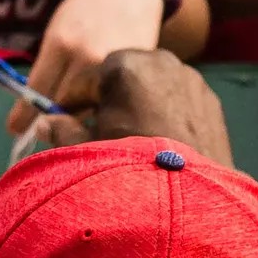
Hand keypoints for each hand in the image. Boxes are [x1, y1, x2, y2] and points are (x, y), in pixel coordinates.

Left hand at [10, 0, 165, 133]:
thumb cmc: (85, 10)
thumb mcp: (57, 33)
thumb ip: (46, 70)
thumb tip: (32, 112)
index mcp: (62, 45)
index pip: (37, 94)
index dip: (24, 117)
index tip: (14, 129)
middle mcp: (88, 60)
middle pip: (63, 110)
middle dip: (52, 120)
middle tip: (46, 122)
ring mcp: (115, 70)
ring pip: (88, 112)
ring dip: (79, 116)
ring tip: (78, 105)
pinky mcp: (136, 77)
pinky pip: (111, 107)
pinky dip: (102, 109)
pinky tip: (101, 99)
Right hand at [42, 48, 232, 165]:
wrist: (193, 197)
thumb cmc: (132, 168)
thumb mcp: (88, 150)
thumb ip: (63, 131)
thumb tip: (47, 122)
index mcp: (122, 65)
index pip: (85, 82)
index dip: (71, 104)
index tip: (64, 122)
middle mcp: (158, 60)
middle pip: (120, 78)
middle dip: (108, 100)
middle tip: (100, 131)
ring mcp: (189, 77)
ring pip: (152, 86)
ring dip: (139, 104)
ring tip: (134, 137)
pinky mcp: (210, 97)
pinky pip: (178, 99)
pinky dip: (166, 112)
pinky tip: (163, 140)